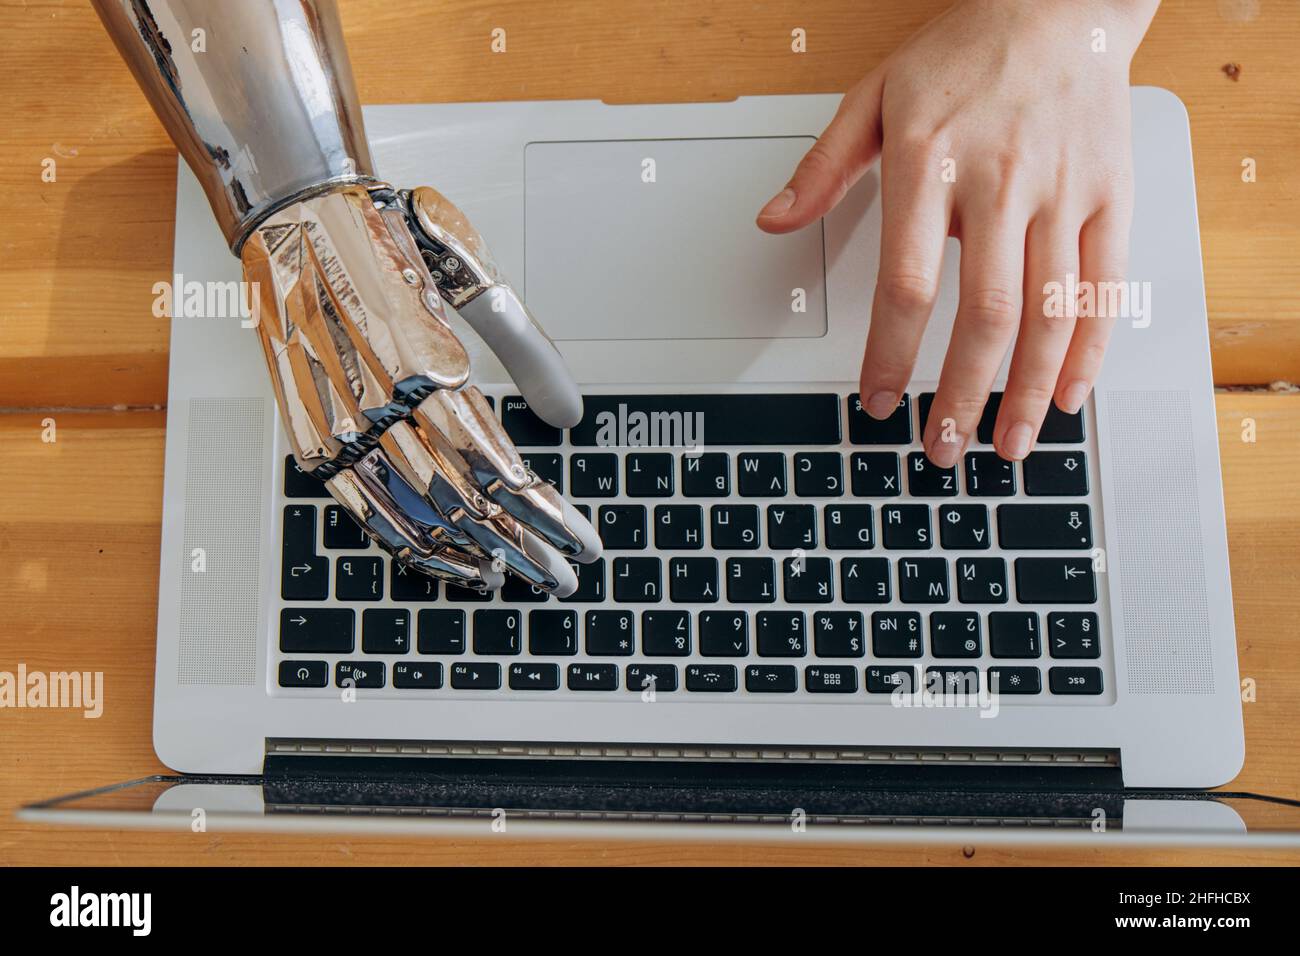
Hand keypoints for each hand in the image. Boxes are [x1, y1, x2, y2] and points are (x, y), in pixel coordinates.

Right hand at [243, 183, 600, 595]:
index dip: (548, 515)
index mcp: (428, 361)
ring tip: (512, 579)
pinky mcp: (311, 433)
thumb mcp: (472, 277)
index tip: (583, 541)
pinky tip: (444, 560)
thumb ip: (527, 347)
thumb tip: (569, 412)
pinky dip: (407, 544)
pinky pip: (361, 509)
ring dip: (469, 557)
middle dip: (523, 549)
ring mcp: (340, 422)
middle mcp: (382, 402)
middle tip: (562, 578)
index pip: (503, 470)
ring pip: (414, 518)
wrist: (293, 212)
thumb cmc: (388, 237)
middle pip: (466, 505)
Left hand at [758, 0, 1157, 464]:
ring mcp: (1062, 193)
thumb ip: (823, 166)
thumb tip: (773, 220)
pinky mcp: (1109, 197)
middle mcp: (1000, 183)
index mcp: (930, 164)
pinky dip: (1089, 350)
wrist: (1060, 2)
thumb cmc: (963, 53)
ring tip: (1008, 445)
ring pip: (1049, 314)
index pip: (905, 284)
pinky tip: (1070, 394)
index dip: (889, 355)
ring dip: (1028, 392)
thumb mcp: (873, 95)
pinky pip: (1105, 287)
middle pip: (983, 315)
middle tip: (942, 447)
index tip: (875, 402)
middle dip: (961, 395)